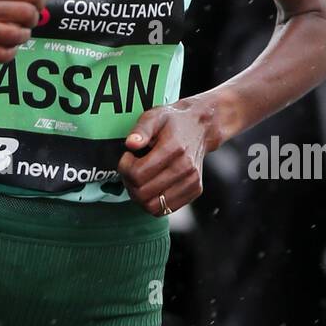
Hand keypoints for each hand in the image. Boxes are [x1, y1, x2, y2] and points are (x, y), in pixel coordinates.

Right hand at [0, 0, 50, 68]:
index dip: (39, 2)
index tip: (34, 8)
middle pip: (26, 14)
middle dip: (32, 22)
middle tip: (24, 25)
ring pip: (16, 35)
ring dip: (21, 40)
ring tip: (13, 38)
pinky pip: (3, 55)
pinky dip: (9, 54)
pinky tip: (2, 50)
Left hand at [117, 100, 207, 215]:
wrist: (200, 126)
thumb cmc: (172, 122)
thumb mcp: (154, 116)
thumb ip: (141, 130)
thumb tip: (130, 144)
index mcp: (174, 149)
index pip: (138, 174)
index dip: (125, 167)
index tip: (128, 156)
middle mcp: (186, 167)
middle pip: (143, 193)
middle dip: (129, 183)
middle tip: (131, 169)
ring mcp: (192, 181)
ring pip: (153, 207)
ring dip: (139, 196)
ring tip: (139, 179)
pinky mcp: (195, 190)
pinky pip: (166, 210)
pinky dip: (153, 202)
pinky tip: (151, 185)